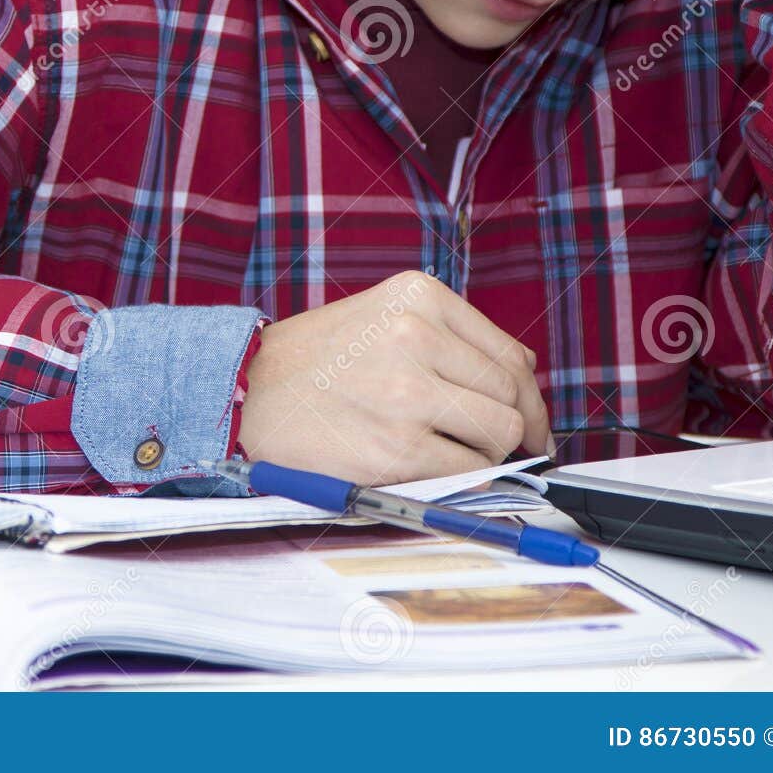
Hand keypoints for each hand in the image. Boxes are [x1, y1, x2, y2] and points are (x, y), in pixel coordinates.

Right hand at [238, 271, 552, 483]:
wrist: (242, 393)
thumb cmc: (314, 362)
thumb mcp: (382, 318)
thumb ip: (449, 336)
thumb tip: (523, 372)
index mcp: (418, 297)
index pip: (509, 353)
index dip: (530, 395)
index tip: (530, 418)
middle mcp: (416, 335)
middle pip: (512, 393)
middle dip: (518, 427)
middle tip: (510, 447)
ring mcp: (407, 393)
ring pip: (500, 431)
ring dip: (488, 451)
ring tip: (453, 452)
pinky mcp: (396, 447)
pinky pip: (466, 468)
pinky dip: (461, 475)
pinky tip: (432, 467)